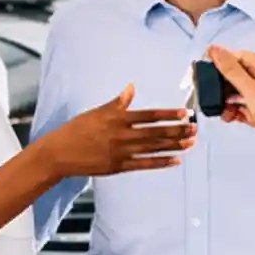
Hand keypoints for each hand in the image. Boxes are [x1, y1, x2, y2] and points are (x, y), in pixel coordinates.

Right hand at [38, 84, 194, 178]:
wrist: (59, 153)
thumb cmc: (77, 129)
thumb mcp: (97, 112)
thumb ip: (117, 102)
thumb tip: (131, 87)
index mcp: (117, 119)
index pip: (149, 115)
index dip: (168, 114)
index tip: (184, 113)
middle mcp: (121, 135)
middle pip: (155, 133)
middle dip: (177, 130)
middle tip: (195, 128)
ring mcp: (121, 152)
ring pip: (153, 149)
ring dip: (174, 146)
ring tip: (191, 143)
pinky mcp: (118, 167)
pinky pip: (144, 165)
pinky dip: (161, 162)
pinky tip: (176, 160)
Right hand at [206, 44, 254, 165]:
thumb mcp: (252, 89)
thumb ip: (231, 71)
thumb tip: (216, 50)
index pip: (239, 57)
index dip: (222, 60)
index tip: (206, 64)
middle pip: (238, 76)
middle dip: (222, 85)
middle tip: (208, 91)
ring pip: (239, 94)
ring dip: (227, 101)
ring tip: (220, 109)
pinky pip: (244, 109)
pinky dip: (235, 112)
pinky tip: (229, 117)